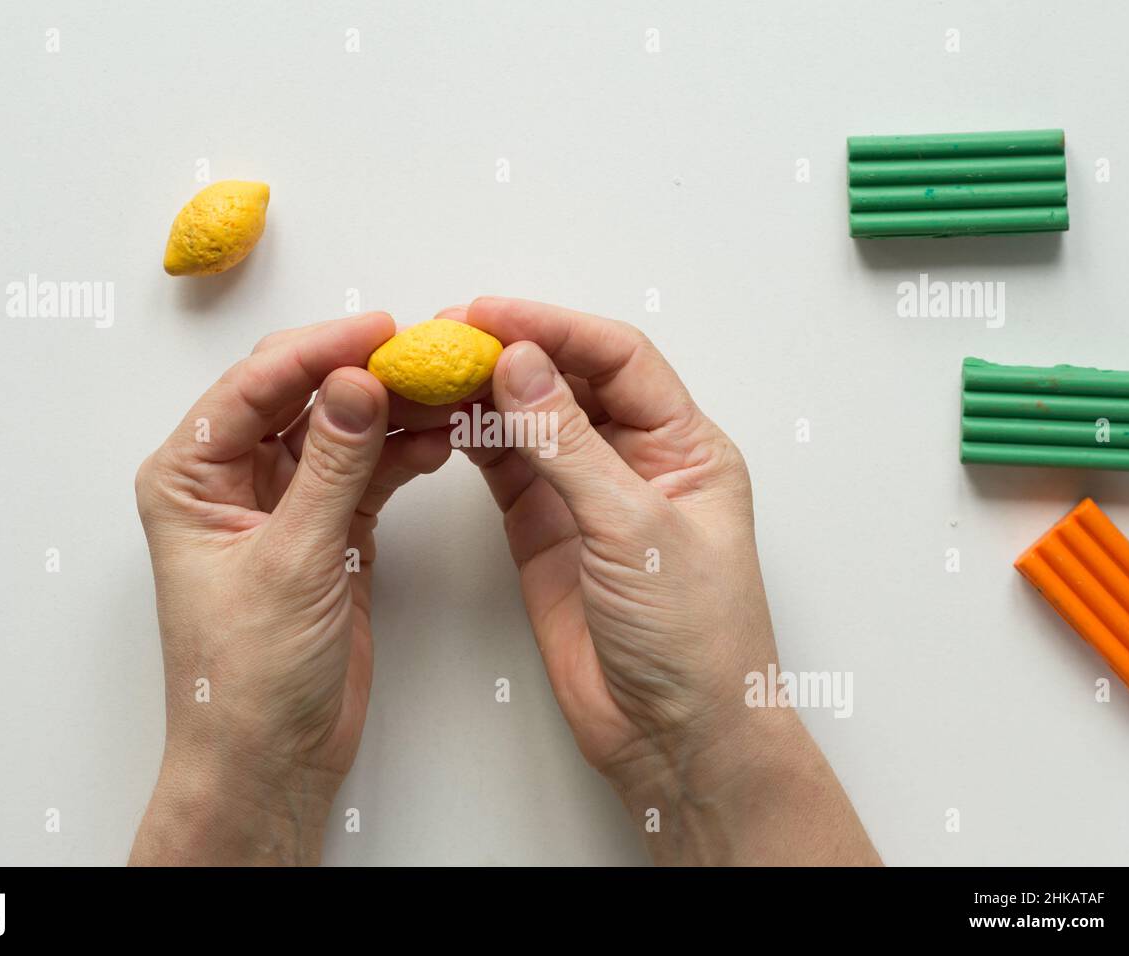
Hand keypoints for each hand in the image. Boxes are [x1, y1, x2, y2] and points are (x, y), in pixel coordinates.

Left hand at [128, 313, 449, 864]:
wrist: (269, 757)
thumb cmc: (245, 674)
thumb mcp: (291, 560)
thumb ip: (330, 466)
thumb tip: (357, 381)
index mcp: (191, 477)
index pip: (254, 387)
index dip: (318, 350)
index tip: (380, 329)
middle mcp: (233, 481)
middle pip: (299, 398)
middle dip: (358, 372)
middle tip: (422, 354)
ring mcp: (286, 504)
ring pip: (340, 432)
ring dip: (390, 410)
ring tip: (444, 391)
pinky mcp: (330, 531)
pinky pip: (367, 472)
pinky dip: (402, 453)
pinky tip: (438, 437)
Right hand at [457, 297, 878, 864]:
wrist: (676, 737)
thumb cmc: (695, 640)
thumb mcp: (635, 529)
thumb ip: (570, 445)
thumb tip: (519, 365)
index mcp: (685, 447)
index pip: (618, 359)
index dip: (554, 327)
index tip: (489, 316)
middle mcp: (637, 462)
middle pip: (569, 381)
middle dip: (512, 353)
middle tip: (446, 339)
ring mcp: (587, 497)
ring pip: (532, 421)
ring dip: (486, 393)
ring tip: (433, 372)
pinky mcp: (546, 533)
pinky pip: (507, 469)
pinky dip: (474, 441)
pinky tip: (444, 420)